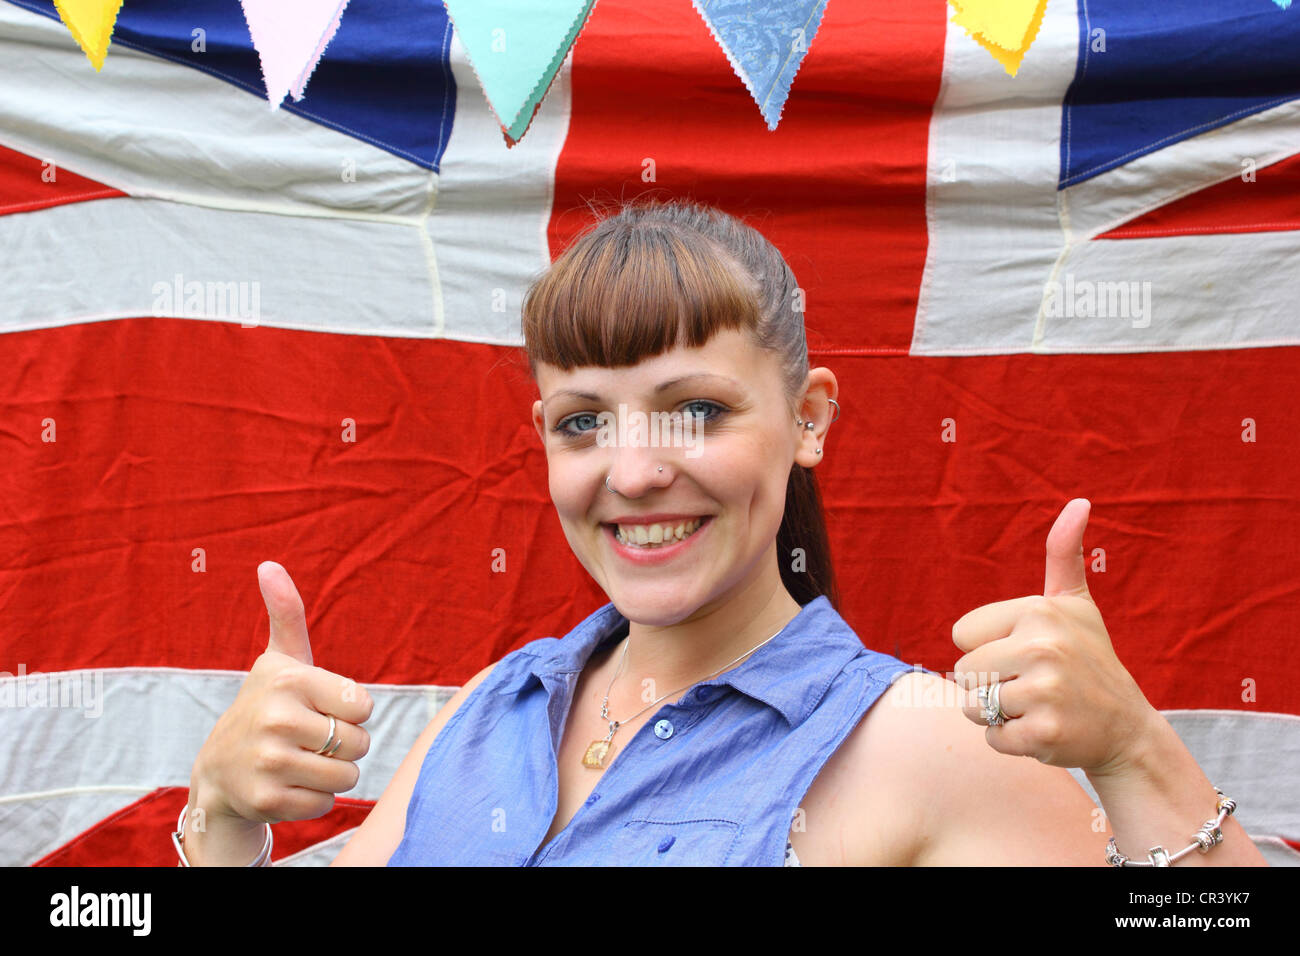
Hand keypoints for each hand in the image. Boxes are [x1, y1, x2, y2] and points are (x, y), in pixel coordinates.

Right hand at [189, 562, 374, 825]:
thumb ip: (286, 614)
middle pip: (360, 742)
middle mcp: (275, 718)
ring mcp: (269, 761)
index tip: (320, 709)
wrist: (218, 770)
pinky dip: (315, 799)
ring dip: (333, 774)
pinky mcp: (266, 799)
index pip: (363, 705)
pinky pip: (326, 803)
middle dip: (344, 746)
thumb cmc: (267, 707)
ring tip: (301, 761)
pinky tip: (288, 785)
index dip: (350, 712)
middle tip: (310, 739)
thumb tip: (268, 565)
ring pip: (348, 776)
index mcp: (289, 679)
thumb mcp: (280, 661)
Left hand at [950, 498, 1156, 773]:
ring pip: (973, 706)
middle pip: (963, 672)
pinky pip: (992, 737)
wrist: (1126, 727)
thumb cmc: (1088, 659)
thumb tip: (1079, 501)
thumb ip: (1064, 554)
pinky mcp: (1043, 732)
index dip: (987, 648)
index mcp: (1039, 611)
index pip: (961, 635)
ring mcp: (1044, 691)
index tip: (1027, 652)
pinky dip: (1010, 741)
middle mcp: (1042, 647)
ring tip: (1037, 706)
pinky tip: (1043, 730)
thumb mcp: (1075, 603)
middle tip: (1033, 685)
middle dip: (990, 684)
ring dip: (998, 714)